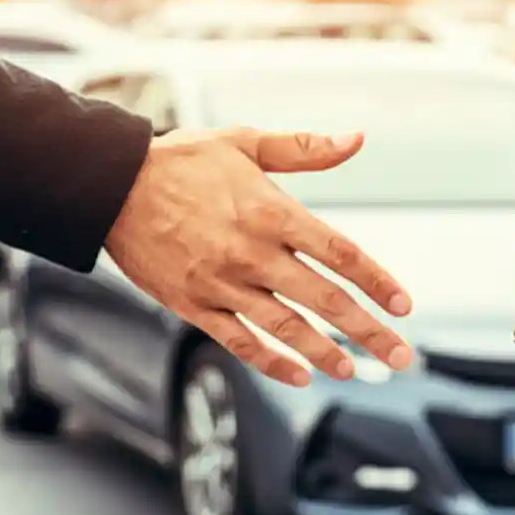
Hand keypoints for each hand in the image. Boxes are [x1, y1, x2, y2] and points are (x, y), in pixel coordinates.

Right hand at [106, 128, 413, 387]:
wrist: (109, 186)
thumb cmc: (181, 160)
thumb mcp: (244, 142)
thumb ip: (304, 148)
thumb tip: (356, 139)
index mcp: (271, 212)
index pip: (339, 252)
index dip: (376, 280)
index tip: (404, 305)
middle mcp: (252, 252)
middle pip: (323, 298)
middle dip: (367, 331)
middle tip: (401, 356)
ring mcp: (222, 283)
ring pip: (284, 328)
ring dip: (324, 352)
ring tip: (354, 371)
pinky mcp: (193, 305)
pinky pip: (238, 342)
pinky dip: (270, 362)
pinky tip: (299, 375)